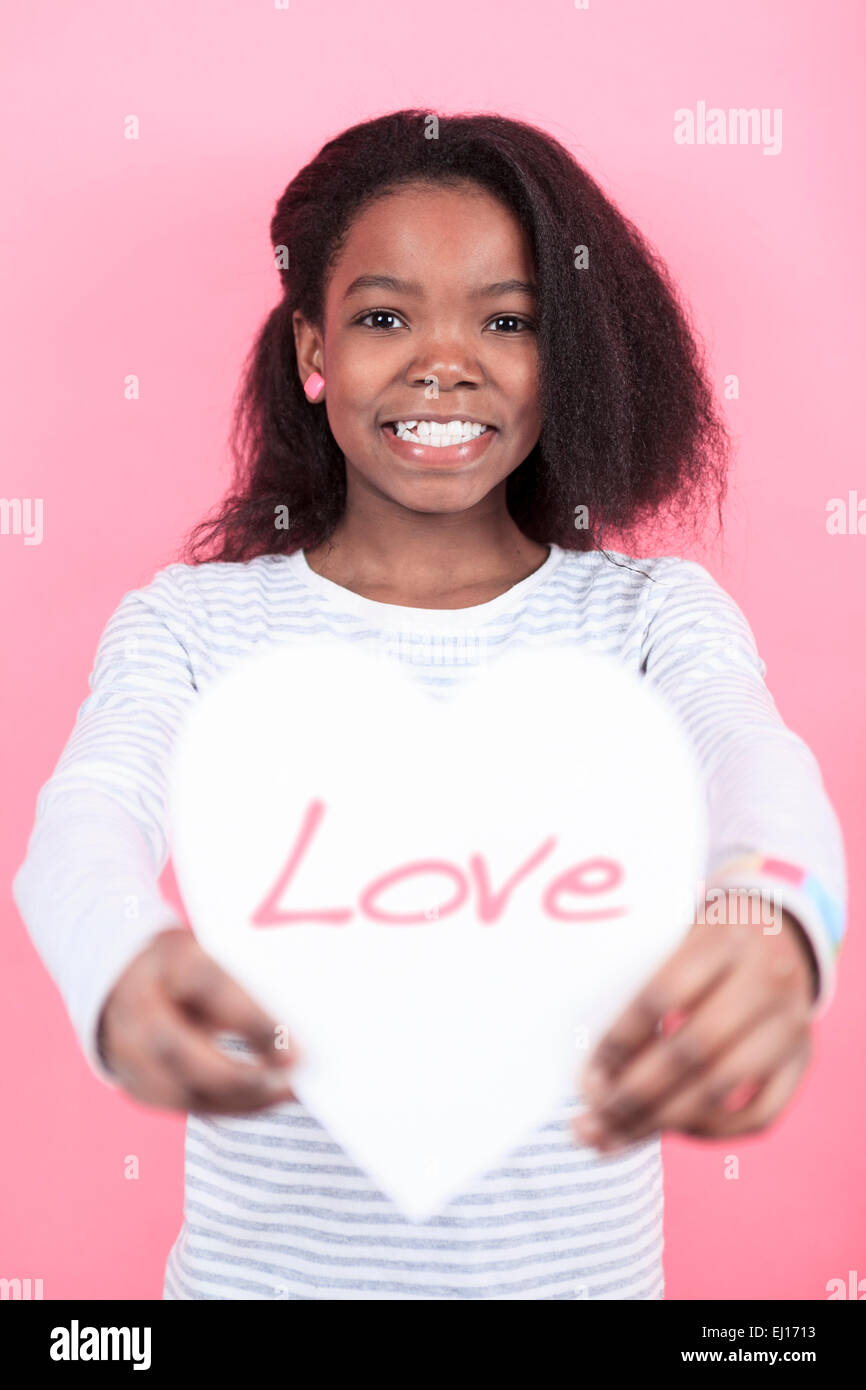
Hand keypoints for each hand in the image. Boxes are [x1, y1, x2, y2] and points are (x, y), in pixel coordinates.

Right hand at [96, 926, 299, 1113]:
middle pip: (177, 1050)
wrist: (128, 979)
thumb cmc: (193, 966)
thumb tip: (299, 1024)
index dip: (251, 1018)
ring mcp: (128, 1050)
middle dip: (238, 1074)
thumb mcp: (216, 954)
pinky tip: (264, 1099)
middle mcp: (138, 1006)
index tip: (293, 1043)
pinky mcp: (137, 1084)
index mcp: (167, 960)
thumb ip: (248, 983)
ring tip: (284, 1093)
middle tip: (288, 1080)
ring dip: (240, 1098)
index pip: (208, 987)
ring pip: (179, 1089)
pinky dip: (230, 1106)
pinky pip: (185, 1105)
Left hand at [573, 898, 815, 1152]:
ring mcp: (790, 1023)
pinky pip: (760, 1114)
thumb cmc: (703, 941)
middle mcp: (764, 979)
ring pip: (722, 1087)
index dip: (620, 1042)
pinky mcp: (803, 1058)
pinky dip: (712, 1131)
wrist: (780, 934)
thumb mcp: (677, 932)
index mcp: (722, 938)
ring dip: (660, 1121)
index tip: (587, 1076)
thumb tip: (590, 1063)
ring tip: (614, 1137)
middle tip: (589, 1124)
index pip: (661, 996)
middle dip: (634, 1095)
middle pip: (692, 1050)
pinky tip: (672, 1129)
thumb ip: (641, 979)